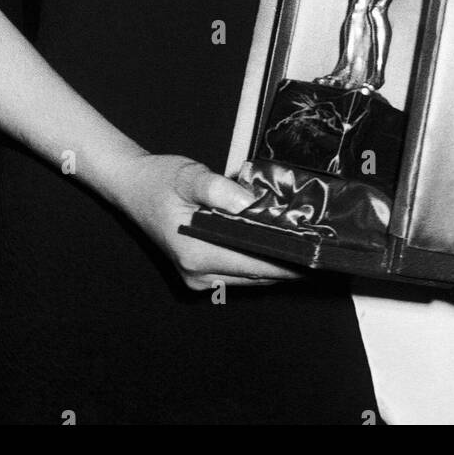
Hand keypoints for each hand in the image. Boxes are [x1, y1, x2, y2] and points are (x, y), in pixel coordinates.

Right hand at [117, 153, 305, 291]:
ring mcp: (199, 279)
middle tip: (321, 244)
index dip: (290, 260)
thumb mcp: (188, 175)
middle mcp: (199, 274)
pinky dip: (260, 261)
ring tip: (305, 243)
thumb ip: (218, 188)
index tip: (318, 252)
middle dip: (290, 262)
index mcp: (196, 253)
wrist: (131, 187)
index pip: (256, 263)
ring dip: (277, 263)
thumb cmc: (159, 179)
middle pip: (259, 274)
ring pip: (253, 277)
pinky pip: (241, 273)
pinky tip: (277, 245)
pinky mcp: (201, 275)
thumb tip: (250, 203)